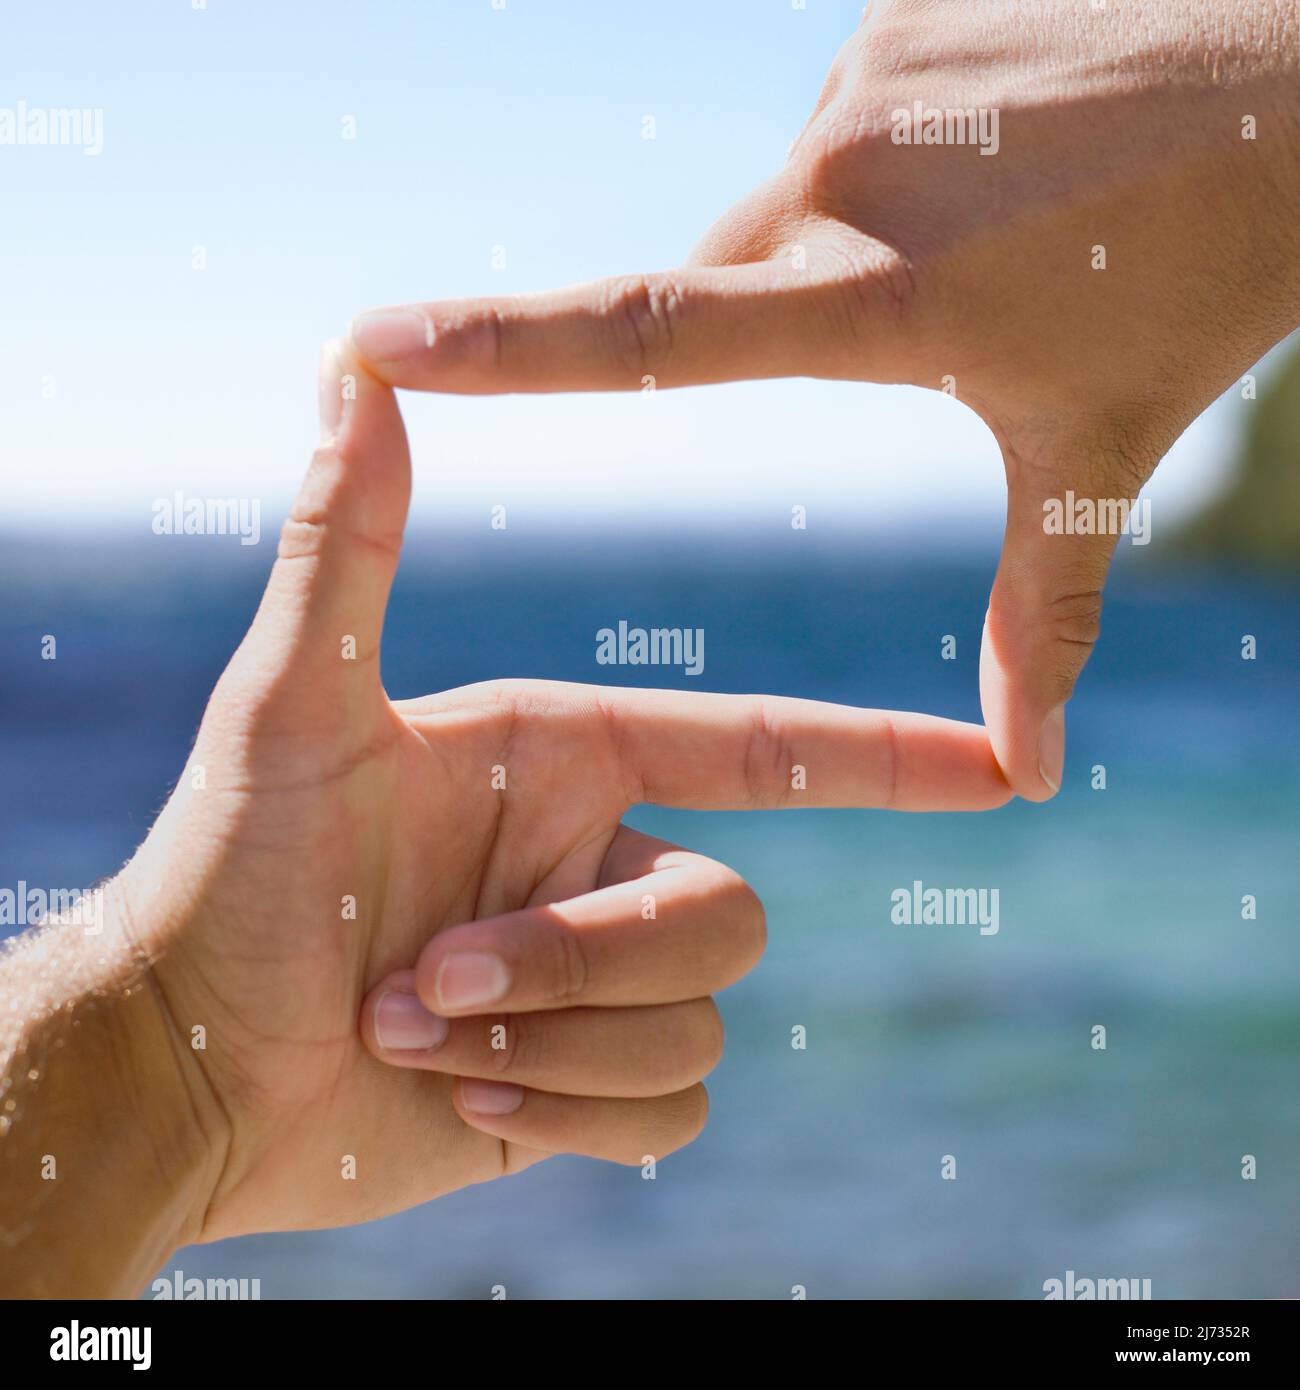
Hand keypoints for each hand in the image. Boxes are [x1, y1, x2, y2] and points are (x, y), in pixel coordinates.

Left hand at [0, 341, 1009, 1295]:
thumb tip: (360, 369)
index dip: (883, 756)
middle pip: (731, 913)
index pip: (763, 751)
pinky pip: (676, 1111)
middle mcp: (602, 859)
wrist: (194, 1067)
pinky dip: (571, 1117)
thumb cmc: (227, 876)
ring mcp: (602, 980)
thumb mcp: (292, 706)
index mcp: (571, 759)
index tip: (999, 765)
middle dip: (585, 959)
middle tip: (427, 977)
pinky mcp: (593, 1084)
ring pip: (701, 1022)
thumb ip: (350, 545)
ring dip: (551, 1042)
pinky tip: (464, 1101)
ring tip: (415, 1031)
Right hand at [347, 0, 1299, 800]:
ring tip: (992, 228)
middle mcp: (840, 177)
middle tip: (925, 315)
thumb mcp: (1095, 459)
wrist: (1294, 84)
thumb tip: (1023, 780)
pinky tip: (1000, 149)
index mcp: (873, 302)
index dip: (505, 350)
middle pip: (727, 280)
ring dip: (857, 237)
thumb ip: (1040, 615)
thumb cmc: (1196, 282)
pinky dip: (892, 158)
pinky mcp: (891, 15)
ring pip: (794, 199)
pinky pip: (845, 120)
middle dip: (783, 322)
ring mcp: (863, 78)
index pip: (649, 334)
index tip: (376, 341)